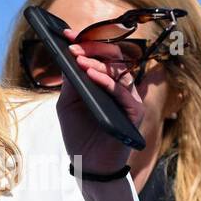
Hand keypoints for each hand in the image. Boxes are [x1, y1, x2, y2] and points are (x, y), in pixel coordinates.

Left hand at [56, 29, 144, 175]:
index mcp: (105, 82)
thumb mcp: (68, 105)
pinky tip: (91, 76)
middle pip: (113, 58)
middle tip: (74, 45)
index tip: (67, 34)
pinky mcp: (134, 113)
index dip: (86, 43)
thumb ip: (70, 83)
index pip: (100, 55)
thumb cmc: (79, 135)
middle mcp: (120, 87)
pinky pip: (123, 92)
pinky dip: (107, 81)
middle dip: (92, 48)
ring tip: (79, 59)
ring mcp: (129, 99)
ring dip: (97, 63)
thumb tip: (65, 57)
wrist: (89, 166)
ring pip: (118, 71)